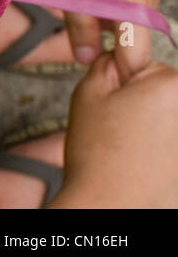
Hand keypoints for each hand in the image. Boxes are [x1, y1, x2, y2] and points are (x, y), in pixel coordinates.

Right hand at [51, 56, 177, 207]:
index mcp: (169, 83)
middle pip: (160, 86)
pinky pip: (169, 136)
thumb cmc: (99, 156)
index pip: (143, 53)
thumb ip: (108, 62)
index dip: (122, 70)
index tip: (116, 85)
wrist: (111, 205)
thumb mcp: (88, 93)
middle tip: (115, 120)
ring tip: (127, 143)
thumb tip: (121, 51)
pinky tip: (141, 158)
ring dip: (151, 121)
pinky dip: (159, 144)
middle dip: (138, 96)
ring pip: (167, 113)